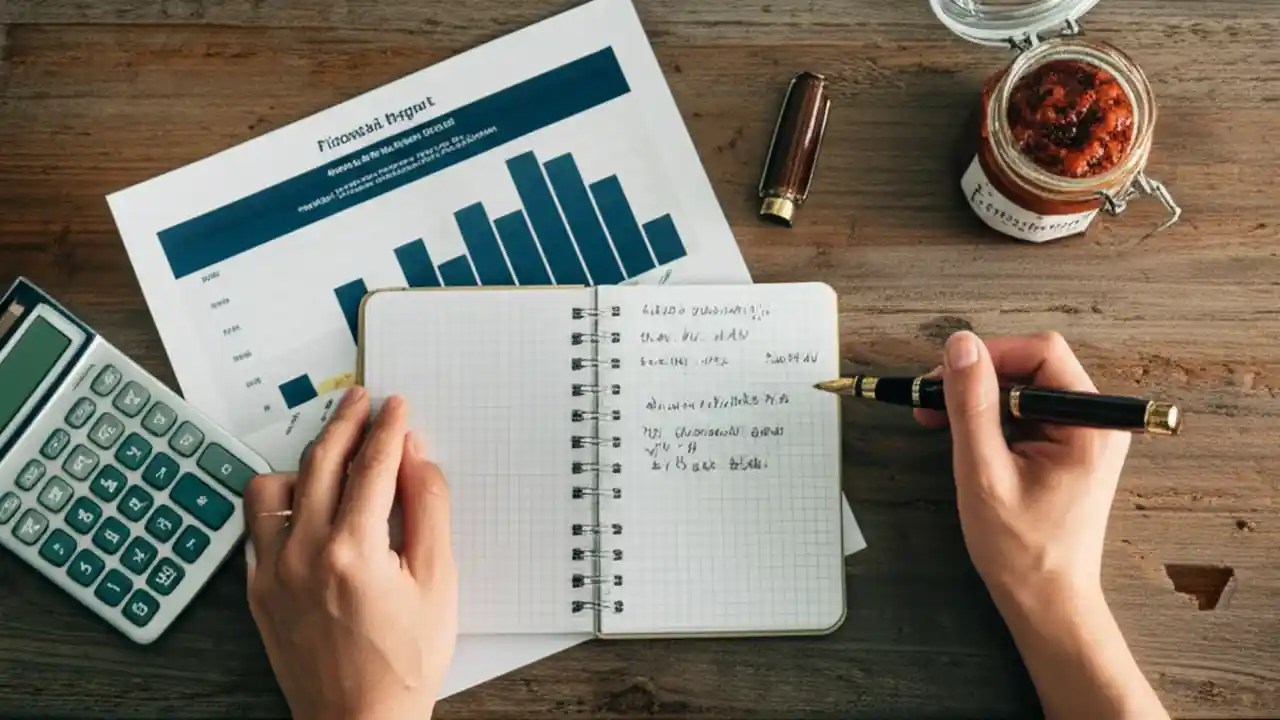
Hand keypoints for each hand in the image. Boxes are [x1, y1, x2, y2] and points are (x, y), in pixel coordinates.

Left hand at [244, 388, 457, 719]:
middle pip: (321, 461)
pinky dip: (282, 504)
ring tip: (331, 453)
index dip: (386, 427)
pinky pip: (258, 526)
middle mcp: (304, 553)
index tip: (394, 406)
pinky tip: (306, 503)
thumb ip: (429, 510)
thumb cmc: (403, 664)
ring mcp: (273, 571)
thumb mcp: (438, 582)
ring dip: (305, 462)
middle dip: (345, 422)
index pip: (371, 464)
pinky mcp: (258, 591)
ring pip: (275, 487)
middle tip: (361, 401)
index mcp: (354, 550)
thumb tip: (415, 459)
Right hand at [914, 330, 1128, 605]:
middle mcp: (1094, 421)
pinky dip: (987, 416)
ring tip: (935, 420)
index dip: (990, 354)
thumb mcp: (984, 473)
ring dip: (977, 397)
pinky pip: (1023, 412)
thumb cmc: (1021, 550)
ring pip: (1022, 387)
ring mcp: (1081, 435)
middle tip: (930, 400)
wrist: (1045, 601)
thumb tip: (960, 345)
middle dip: (977, 376)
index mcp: (1089, 424)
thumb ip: (971, 405)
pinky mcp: (1065, 449)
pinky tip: (959, 435)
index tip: (945, 374)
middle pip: (1032, 366)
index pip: (1042, 353)